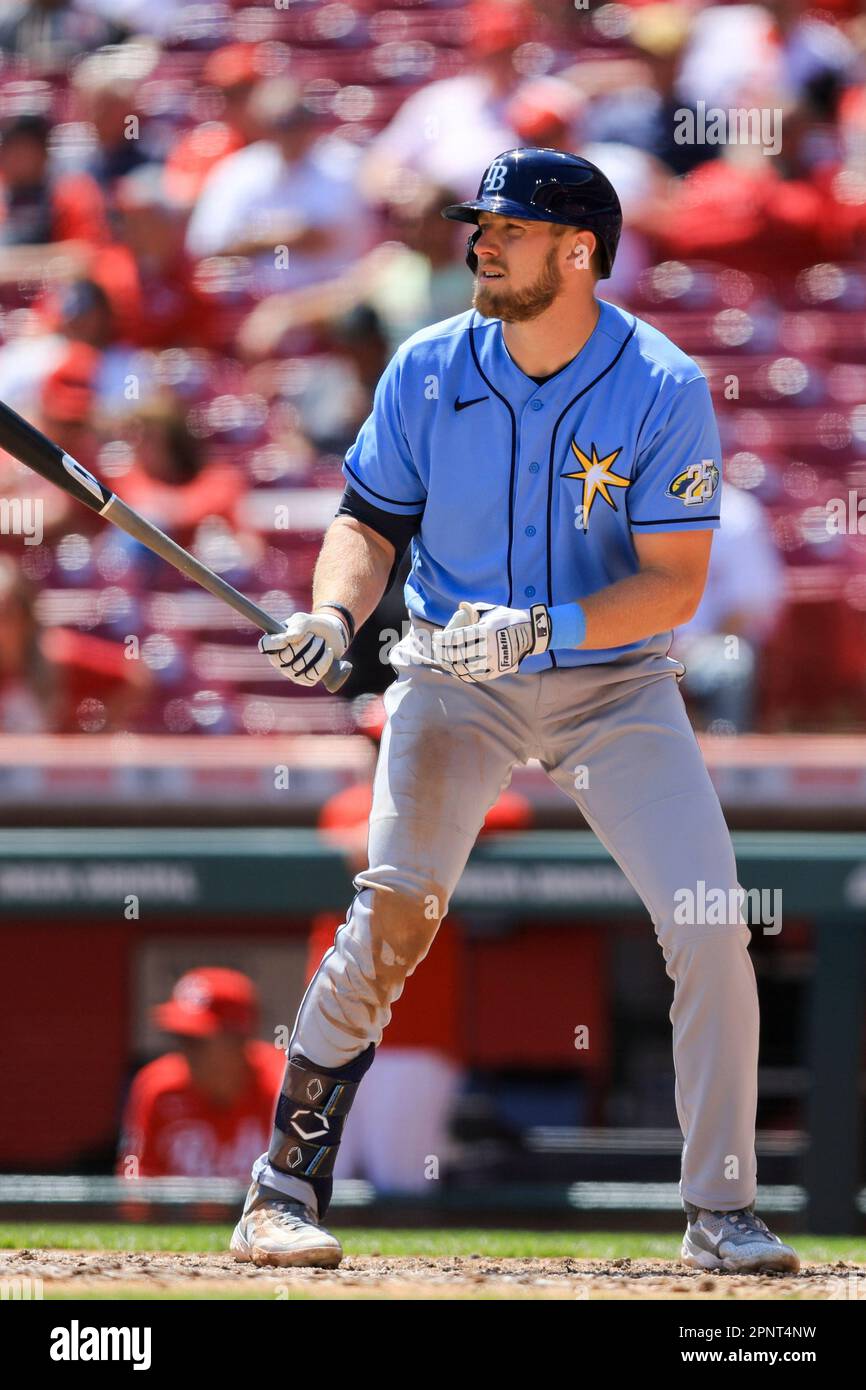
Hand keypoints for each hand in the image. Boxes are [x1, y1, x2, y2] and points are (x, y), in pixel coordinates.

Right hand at [258, 610, 348, 687]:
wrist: (332, 636)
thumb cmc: (314, 626)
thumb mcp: (305, 620)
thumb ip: (298, 626)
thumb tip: (289, 639)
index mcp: (274, 642)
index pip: (265, 645)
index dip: (274, 643)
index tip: (287, 637)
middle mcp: (279, 660)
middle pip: (284, 657)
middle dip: (302, 644)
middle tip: (312, 635)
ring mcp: (292, 672)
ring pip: (299, 666)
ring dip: (314, 650)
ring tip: (321, 640)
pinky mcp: (306, 679)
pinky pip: (312, 675)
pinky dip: (323, 661)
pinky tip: (328, 651)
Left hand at [432, 601, 550, 682]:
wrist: (531, 632)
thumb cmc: (508, 618)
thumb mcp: (492, 611)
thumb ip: (475, 610)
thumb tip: (461, 606)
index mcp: (485, 630)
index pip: (457, 637)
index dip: (442, 638)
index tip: (436, 637)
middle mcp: (488, 646)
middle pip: (457, 654)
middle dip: (443, 652)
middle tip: (436, 648)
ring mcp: (494, 660)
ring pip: (464, 667)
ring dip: (450, 664)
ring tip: (444, 659)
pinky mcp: (498, 670)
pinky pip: (476, 676)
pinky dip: (463, 674)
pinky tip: (455, 669)